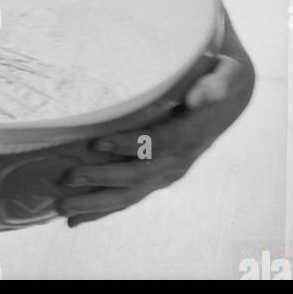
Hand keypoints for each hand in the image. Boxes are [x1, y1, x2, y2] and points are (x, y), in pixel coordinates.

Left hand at [55, 20, 254, 227]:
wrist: (227, 101)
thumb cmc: (220, 79)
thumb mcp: (227, 74)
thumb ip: (217, 84)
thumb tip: (200, 96)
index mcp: (191, 134)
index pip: (158, 143)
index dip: (128, 144)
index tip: (97, 142)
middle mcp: (178, 161)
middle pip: (138, 176)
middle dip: (102, 179)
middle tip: (68, 179)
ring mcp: (167, 174)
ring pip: (130, 195)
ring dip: (97, 203)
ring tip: (64, 209)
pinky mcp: (158, 179)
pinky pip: (130, 198)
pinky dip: (104, 209)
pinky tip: (78, 218)